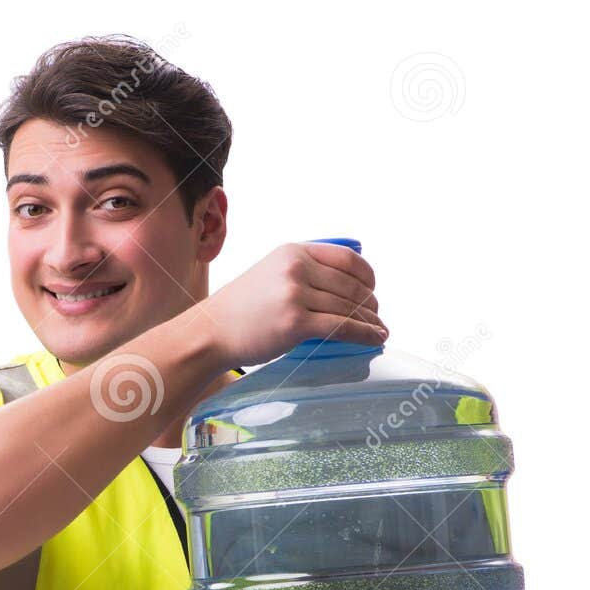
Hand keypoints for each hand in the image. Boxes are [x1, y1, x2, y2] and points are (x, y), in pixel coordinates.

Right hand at [187, 241, 386, 367]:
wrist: (211, 332)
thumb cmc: (239, 309)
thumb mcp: (270, 273)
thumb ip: (302, 271)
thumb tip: (341, 286)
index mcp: (293, 251)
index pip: (347, 258)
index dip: (367, 275)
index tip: (372, 290)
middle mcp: (296, 268)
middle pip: (351, 285)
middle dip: (370, 303)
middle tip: (376, 316)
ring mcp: (295, 294)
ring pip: (348, 307)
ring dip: (370, 320)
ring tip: (379, 330)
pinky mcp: (295, 322)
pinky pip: (341, 327)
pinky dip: (364, 333)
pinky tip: (374, 338)